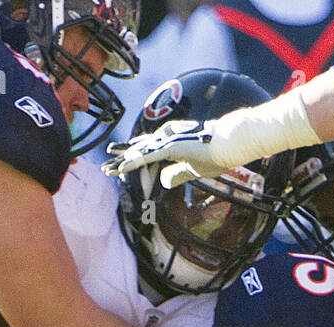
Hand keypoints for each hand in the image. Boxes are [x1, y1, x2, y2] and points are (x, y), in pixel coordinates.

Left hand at [103, 119, 228, 186]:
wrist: (228, 145)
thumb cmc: (215, 155)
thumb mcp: (192, 170)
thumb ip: (177, 174)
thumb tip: (162, 181)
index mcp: (172, 143)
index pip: (147, 149)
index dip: (133, 155)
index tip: (120, 160)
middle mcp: (166, 139)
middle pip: (138, 149)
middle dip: (121, 158)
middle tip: (106, 164)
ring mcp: (167, 142)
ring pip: (139, 153)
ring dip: (122, 163)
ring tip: (106, 169)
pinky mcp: (170, 148)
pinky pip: (147, 157)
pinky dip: (133, 163)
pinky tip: (120, 169)